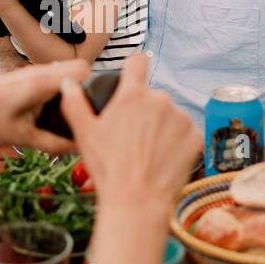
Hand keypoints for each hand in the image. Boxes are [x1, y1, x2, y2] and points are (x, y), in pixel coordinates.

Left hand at [0, 59, 89, 152]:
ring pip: (64, 74)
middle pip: (77, 70)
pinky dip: (57, 93)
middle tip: (83, 116)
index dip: (94, 88)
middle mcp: (38, 71)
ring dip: (71, 92)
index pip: (83, 70)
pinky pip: (51, 80)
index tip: (93, 110)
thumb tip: (80, 148)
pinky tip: (49, 115)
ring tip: (68, 117)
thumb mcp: (21, 137)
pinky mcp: (23, 79)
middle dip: (85, 91)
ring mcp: (30, 73)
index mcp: (41, 82)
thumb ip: (53, 143)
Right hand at [60, 54, 200, 205]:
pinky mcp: (196, 136)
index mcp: (133, 96)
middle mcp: (160, 100)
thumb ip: (74, 102)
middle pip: (152, 96)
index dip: (133, 68)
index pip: (138, 62)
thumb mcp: (84, 134)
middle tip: (132, 137)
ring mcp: (181, 118)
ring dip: (162, 126)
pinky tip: (164, 158)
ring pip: (170, 115)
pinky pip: (186, 132)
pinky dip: (178, 142)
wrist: (137, 202)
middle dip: (144, 111)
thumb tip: (68, 83)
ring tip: (148, 152)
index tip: (131, 77)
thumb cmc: (108, 169)